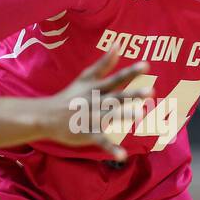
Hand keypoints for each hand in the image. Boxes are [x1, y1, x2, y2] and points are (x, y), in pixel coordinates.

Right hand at [41, 44, 153, 160]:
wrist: (48, 116)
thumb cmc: (71, 96)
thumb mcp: (86, 77)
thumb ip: (104, 63)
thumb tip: (118, 44)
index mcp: (96, 88)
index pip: (116, 78)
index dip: (131, 72)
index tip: (147, 65)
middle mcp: (96, 101)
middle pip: (116, 96)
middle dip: (133, 94)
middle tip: (151, 91)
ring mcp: (91, 118)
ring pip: (110, 116)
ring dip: (124, 115)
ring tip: (140, 115)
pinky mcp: (87, 134)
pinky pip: (101, 141)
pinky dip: (111, 149)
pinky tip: (123, 155)